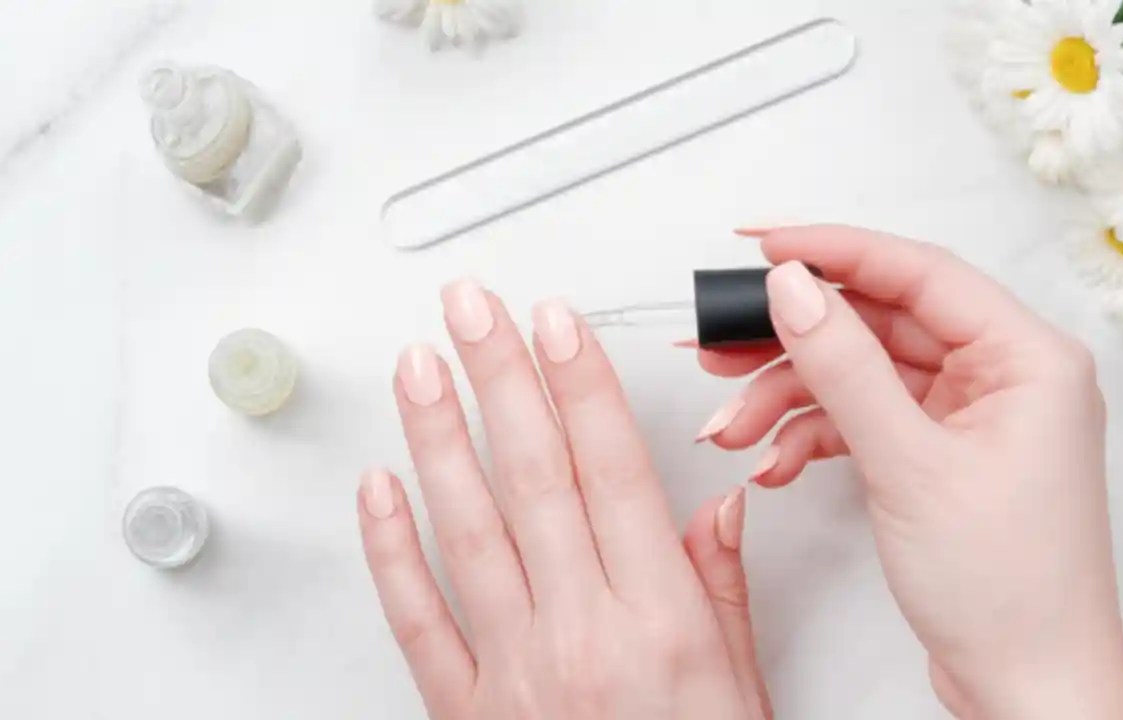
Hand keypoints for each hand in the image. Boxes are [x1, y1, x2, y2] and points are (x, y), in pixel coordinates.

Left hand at [359, 281, 771, 718]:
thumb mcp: (745, 694)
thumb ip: (721, 591)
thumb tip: (714, 501)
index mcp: (660, 626)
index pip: (612, 473)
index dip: (579, 386)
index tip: (554, 322)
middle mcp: (580, 637)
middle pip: (532, 478)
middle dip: (500, 377)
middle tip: (471, 308)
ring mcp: (511, 674)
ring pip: (466, 529)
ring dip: (438, 437)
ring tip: (421, 365)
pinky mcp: (461, 712)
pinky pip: (414, 618)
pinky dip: (389, 548)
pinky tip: (378, 486)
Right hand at [696, 226, 1122, 718]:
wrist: (1025, 687)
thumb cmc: (1009, 588)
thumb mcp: (911, 464)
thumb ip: (845, 367)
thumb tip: (795, 288)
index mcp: (1025, 359)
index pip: (918, 273)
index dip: (834, 252)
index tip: (764, 246)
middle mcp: (1000, 378)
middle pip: (877, 324)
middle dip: (792, 341)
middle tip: (721, 341)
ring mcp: (965, 418)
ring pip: (858, 376)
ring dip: (788, 398)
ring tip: (731, 427)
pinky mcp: (935, 455)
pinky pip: (859, 420)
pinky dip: (810, 436)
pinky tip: (771, 462)